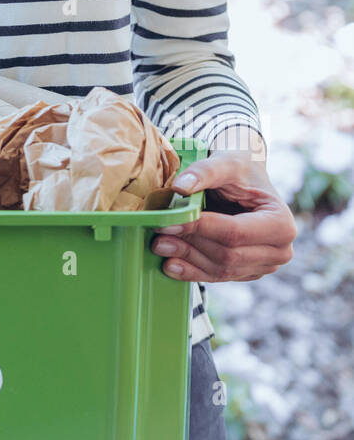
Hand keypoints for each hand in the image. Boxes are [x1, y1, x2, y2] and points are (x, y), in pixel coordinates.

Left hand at [150, 150, 296, 282]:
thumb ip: (204, 171)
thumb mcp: (225, 162)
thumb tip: (180, 187)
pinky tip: (170, 264)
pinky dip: (193, 271)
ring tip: (159, 247)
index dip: (200, 229)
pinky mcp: (247, 272)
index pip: (235, 233)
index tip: (169, 222)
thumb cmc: (240, 169)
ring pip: (221, 270)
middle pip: (228, 255)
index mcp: (281, 223)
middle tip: (158, 236)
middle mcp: (280, 250)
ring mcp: (264, 265)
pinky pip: (218, 276)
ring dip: (188, 260)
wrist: (246, 180)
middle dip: (190, 246)